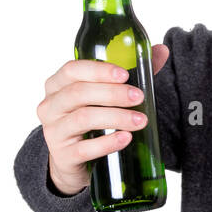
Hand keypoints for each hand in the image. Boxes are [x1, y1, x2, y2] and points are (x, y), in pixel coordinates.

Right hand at [37, 44, 169, 194]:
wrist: (72, 160)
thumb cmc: (91, 120)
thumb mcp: (106, 96)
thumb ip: (133, 72)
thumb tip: (161, 50)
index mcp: (58, 85)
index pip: (72, 70)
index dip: (98, 70)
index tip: (124, 74)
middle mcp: (50, 106)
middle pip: (78, 93)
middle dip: (113, 94)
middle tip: (139, 97)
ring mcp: (54, 132)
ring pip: (82, 119)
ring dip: (116, 117)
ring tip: (140, 120)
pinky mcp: (63, 156)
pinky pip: (84, 149)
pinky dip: (108, 143)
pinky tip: (126, 138)